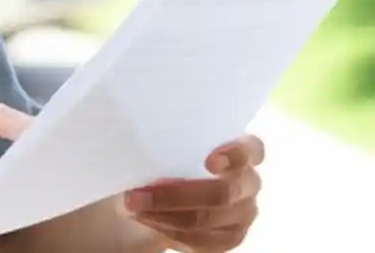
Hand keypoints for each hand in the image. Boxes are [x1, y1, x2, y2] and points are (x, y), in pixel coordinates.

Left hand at [124, 135, 264, 251]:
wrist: (158, 195)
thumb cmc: (166, 160)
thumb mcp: (163, 145)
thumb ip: (163, 143)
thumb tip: (136, 146)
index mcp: (241, 150)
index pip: (251, 150)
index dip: (235, 155)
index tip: (209, 162)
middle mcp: (248, 182)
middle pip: (223, 192)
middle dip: (175, 196)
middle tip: (135, 196)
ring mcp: (243, 213)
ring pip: (207, 220)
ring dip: (164, 215)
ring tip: (133, 207)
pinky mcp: (231, 238)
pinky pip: (202, 241)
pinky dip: (170, 232)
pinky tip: (148, 220)